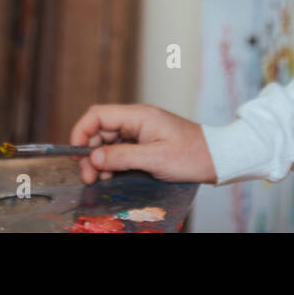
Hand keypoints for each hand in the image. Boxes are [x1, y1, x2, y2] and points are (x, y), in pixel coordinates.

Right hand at [70, 103, 216, 184]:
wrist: (216, 158)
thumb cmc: (190, 155)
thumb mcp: (154, 158)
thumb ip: (122, 157)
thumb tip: (93, 157)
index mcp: (138, 115)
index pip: (98, 115)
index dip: (82, 132)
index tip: (76, 154)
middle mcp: (136, 120)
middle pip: (100, 130)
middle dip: (89, 151)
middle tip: (88, 176)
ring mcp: (140, 131)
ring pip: (108, 141)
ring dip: (99, 159)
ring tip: (98, 179)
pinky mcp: (145, 143)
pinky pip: (120, 149)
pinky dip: (111, 162)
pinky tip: (111, 175)